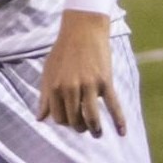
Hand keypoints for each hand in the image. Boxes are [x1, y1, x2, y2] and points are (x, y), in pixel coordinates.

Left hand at [37, 12, 125, 136]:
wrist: (83, 29)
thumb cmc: (64, 51)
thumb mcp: (48, 72)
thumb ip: (44, 96)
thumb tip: (39, 118)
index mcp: (55, 87)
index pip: (58, 118)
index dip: (64, 122)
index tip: (70, 120)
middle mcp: (70, 88)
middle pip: (75, 120)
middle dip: (79, 127)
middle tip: (84, 127)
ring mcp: (88, 85)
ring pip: (92, 117)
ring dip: (94, 129)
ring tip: (96, 133)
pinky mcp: (105, 81)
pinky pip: (113, 105)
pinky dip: (119, 120)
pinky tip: (122, 132)